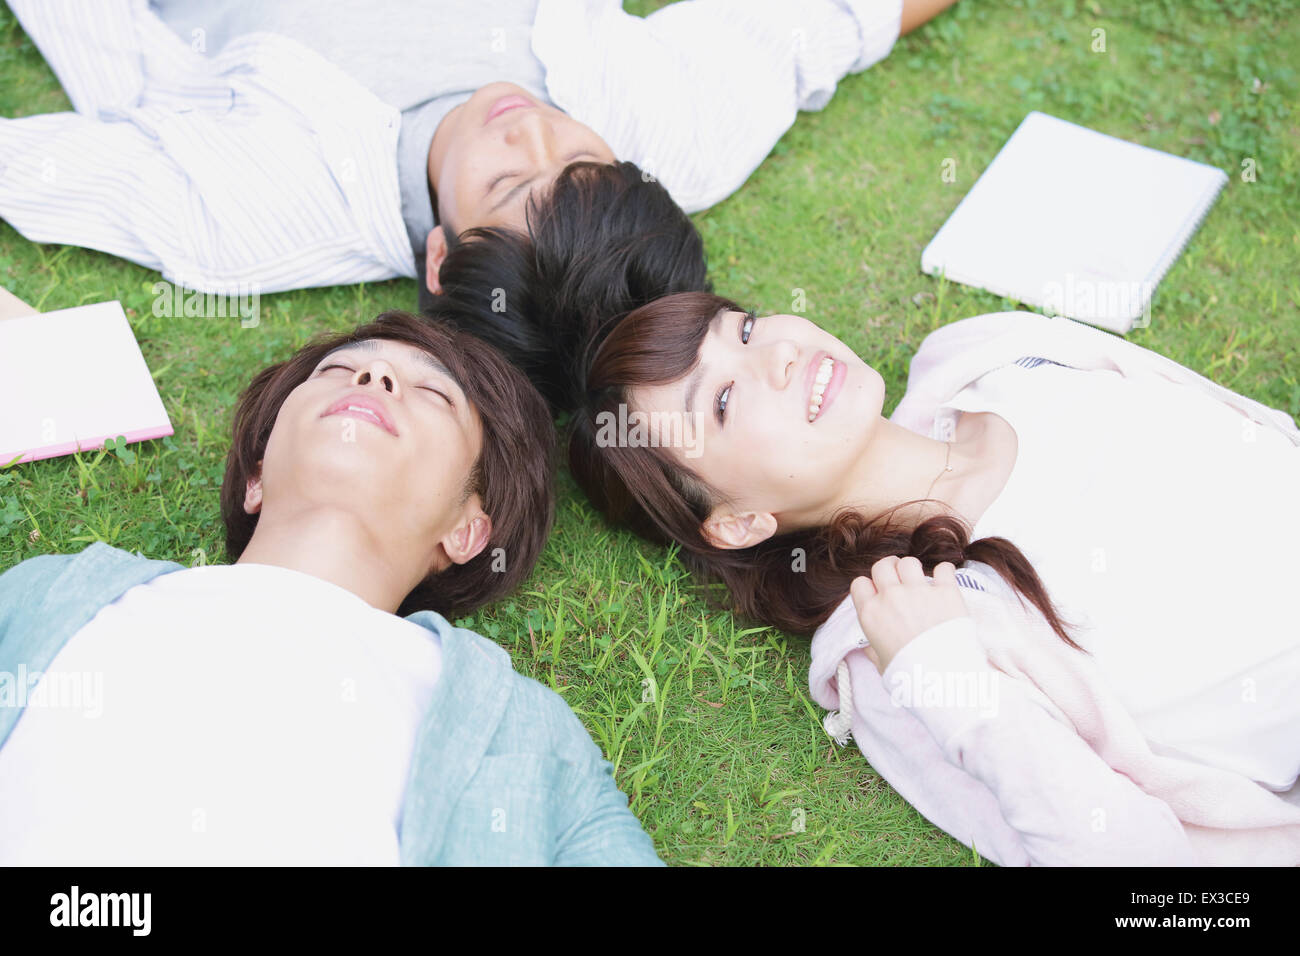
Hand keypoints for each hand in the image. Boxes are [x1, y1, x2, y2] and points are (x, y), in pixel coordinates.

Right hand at [850, 556, 968, 674]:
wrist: (943, 680)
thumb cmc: (909, 676)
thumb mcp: (880, 664)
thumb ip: (872, 649)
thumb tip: (866, 646)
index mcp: (870, 614)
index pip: (859, 583)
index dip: (869, 587)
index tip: (877, 593)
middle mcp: (891, 597)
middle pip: (882, 566)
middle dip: (889, 570)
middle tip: (898, 579)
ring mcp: (919, 592)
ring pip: (908, 562)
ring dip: (913, 570)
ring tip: (920, 582)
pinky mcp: (946, 592)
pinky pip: (943, 569)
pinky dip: (945, 573)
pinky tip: (945, 581)